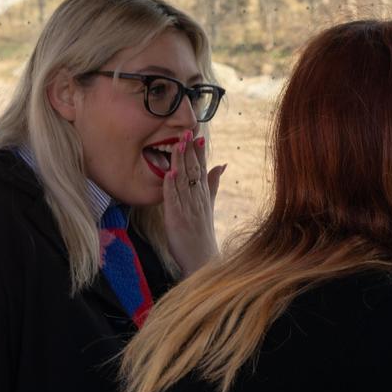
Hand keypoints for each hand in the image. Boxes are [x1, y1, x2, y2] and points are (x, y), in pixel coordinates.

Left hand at [161, 129, 224, 275]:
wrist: (203, 259)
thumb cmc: (203, 233)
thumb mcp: (209, 204)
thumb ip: (213, 184)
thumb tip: (221, 164)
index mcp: (203, 195)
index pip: (201, 169)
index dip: (198, 152)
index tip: (196, 134)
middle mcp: (197, 199)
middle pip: (193, 171)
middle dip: (189, 151)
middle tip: (186, 132)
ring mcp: (188, 208)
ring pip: (183, 181)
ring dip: (180, 162)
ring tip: (177, 144)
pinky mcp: (177, 219)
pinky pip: (174, 200)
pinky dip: (172, 187)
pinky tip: (170, 174)